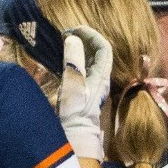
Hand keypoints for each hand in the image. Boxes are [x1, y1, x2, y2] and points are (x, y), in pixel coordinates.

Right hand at [57, 26, 113, 160]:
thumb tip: (73, 38)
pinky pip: (83, 67)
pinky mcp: (83, 90)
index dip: (91, 35)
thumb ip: (74, 61)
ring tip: (65, 41)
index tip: (73, 30)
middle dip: (85, 38)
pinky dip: (75, 58)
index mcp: (101, 74)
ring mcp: (92, 84)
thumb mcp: (73, 84)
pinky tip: (64, 58)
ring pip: (91, 59)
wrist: (75, 137)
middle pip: (98, 51)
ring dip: (80, 47)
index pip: (103, 47)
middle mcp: (100, 77)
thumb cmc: (75, 111)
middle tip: (67, 33)